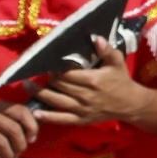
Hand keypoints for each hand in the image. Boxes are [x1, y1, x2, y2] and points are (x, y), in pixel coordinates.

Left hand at [37, 37, 156, 130]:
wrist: (130, 104)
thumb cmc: (122, 80)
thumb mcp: (117, 62)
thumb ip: (106, 50)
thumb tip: (95, 37)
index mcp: (93, 80)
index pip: (67, 74)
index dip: (55, 70)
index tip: (48, 64)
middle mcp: (85, 96)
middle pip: (59, 86)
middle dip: (46, 79)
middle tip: (35, 72)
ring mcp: (82, 110)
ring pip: (56, 101)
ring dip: (39, 94)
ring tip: (26, 86)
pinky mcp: (81, 120)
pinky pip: (61, 119)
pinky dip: (47, 117)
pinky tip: (34, 113)